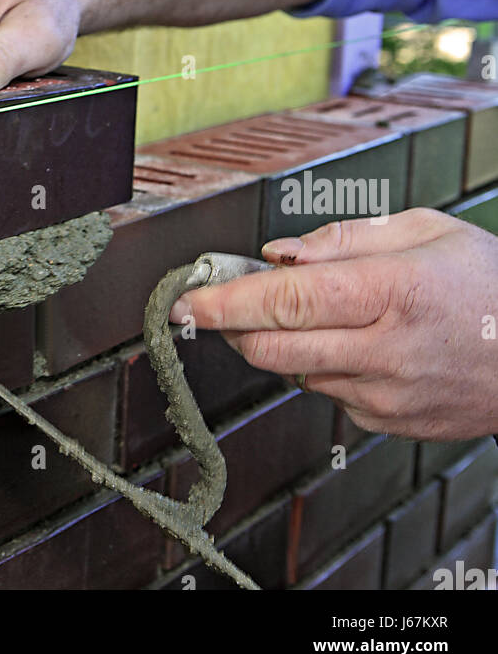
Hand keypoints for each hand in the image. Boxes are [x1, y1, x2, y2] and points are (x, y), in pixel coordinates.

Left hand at [170, 209, 497, 440]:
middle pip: (271, 348)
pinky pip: (328, 392)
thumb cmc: (485, 283)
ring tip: (322, 312)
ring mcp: (385, 395)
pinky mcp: (387, 423)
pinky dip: (322, 365)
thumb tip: (280, 255)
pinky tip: (358, 343)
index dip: (224, 301)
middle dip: (232, 326)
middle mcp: (383, 349)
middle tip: (218, 302)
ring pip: (294, 371)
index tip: (185, 298)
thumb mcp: (422, 230)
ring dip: (281, 341)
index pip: (285, 301)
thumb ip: (343, 240)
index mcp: (389, 291)